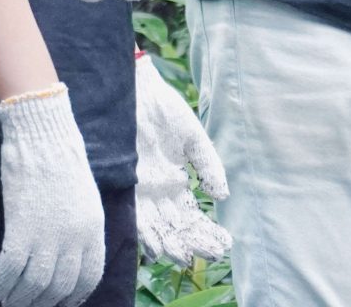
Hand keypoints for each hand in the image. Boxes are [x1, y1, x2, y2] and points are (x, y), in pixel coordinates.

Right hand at [0, 88, 107, 306]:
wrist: (42, 137)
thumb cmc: (62, 161)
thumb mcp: (86, 198)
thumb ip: (81, 228)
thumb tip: (71, 257)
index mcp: (93, 229)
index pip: (89, 277)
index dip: (74, 296)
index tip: (61, 302)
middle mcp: (73, 237)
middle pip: (60, 286)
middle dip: (44, 302)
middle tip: (30, 304)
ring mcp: (47, 235)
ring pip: (34, 284)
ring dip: (20, 299)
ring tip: (10, 302)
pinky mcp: (21, 229)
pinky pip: (11, 269)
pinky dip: (1, 284)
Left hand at [132, 54, 229, 265]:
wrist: (134, 92)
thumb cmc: (165, 110)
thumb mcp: (193, 139)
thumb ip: (209, 165)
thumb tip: (222, 196)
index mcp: (175, 183)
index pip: (194, 216)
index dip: (209, 232)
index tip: (225, 245)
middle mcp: (158, 193)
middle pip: (177, 227)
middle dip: (193, 243)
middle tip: (208, 255)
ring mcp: (141, 192)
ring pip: (158, 228)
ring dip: (171, 245)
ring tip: (185, 258)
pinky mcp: (125, 186)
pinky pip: (135, 217)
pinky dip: (146, 234)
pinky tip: (158, 248)